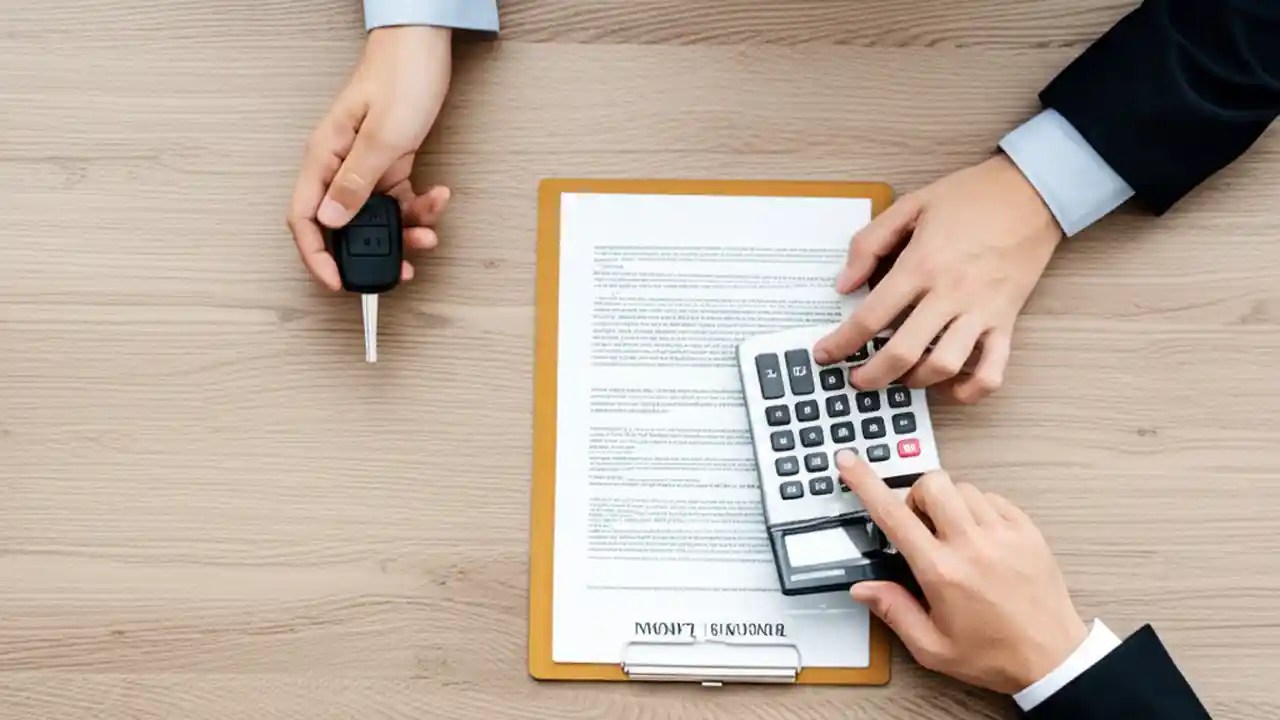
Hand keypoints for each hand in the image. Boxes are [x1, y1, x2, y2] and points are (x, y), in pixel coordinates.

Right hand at [287, 26, 454, 289]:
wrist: (424, 45)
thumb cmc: (399, 77)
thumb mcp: (381, 137)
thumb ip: (356, 182)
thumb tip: (331, 220)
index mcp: (324, 157)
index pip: (305, 218)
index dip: (316, 256)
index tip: (337, 281)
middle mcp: (340, 165)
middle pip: (344, 225)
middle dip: (372, 251)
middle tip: (401, 266)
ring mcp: (365, 165)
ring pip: (377, 217)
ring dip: (404, 232)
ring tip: (430, 234)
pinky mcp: (390, 162)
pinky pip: (400, 199)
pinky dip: (420, 207)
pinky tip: (439, 197)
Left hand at [813, 154, 1062, 402]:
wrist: (1032, 192)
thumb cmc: (972, 197)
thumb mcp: (909, 205)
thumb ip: (869, 244)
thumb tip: (843, 284)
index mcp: (920, 265)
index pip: (870, 317)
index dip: (841, 343)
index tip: (825, 355)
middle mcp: (949, 294)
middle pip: (902, 352)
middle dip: (871, 376)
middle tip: (856, 380)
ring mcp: (981, 311)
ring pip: (943, 366)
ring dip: (915, 382)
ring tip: (899, 379)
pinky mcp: (1007, 321)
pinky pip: (992, 370)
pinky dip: (970, 389)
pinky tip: (950, 387)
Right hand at [836, 450, 1086, 694]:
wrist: (1053, 659)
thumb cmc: (994, 654)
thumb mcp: (932, 647)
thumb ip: (894, 611)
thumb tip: (863, 588)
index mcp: (941, 572)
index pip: (893, 514)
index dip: (865, 483)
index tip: (849, 462)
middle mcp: (971, 545)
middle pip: (932, 483)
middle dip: (917, 494)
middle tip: (920, 523)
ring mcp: (1003, 534)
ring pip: (963, 487)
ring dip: (949, 502)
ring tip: (954, 534)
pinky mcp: (1027, 531)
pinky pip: (993, 497)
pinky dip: (979, 507)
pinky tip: (981, 536)